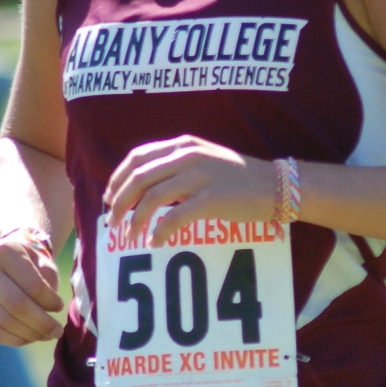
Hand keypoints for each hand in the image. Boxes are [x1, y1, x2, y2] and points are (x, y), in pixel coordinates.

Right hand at [0, 231, 64, 345]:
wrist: (8, 261)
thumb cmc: (32, 264)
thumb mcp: (45, 265)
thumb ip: (48, 284)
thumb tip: (49, 313)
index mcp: (5, 251)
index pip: (32, 285)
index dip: (49, 301)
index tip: (60, 307)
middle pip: (16, 305)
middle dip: (40, 323)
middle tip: (57, 331)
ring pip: (4, 321)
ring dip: (29, 334)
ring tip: (46, 336)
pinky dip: (13, 339)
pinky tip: (29, 339)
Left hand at [106, 136, 274, 246]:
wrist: (276, 185)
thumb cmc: (240, 178)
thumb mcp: (206, 160)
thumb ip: (178, 166)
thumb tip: (147, 187)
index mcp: (183, 145)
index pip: (137, 157)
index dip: (117, 178)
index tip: (109, 197)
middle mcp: (187, 156)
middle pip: (139, 178)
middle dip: (120, 202)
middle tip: (113, 221)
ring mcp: (199, 176)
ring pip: (152, 198)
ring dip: (136, 220)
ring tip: (130, 236)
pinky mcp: (211, 199)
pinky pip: (174, 217)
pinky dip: (160, 231)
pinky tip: (156, 241)